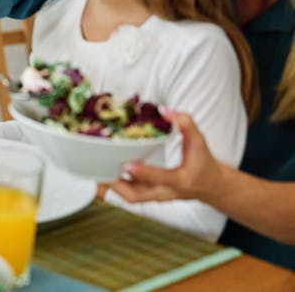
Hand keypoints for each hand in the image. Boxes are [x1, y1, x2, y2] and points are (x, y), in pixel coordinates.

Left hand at [108, 111, 223, 203]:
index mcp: (180, 180)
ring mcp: (157, 196)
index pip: (161, 178)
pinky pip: (130, 193)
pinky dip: (117, 184)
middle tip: (101, 170)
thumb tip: (164, 110)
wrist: (210, 185)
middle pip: (138, 196)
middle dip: (117, 186)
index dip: (144, 172)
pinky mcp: (150, 195)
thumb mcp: (199, 142)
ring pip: (131, 197)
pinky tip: (105, 171)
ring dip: (113, 185)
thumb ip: (185, 124)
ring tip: (97, 169)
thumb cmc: (203, 162)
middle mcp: (166, 192)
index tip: (127, 164)